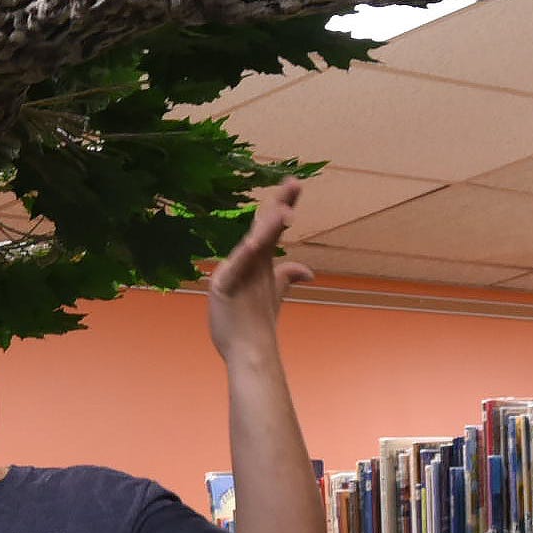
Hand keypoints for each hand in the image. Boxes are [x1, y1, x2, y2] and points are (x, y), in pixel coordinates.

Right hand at [199, 183, 312, 367]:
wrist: (245, 350)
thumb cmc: (250, 322)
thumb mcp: (272, 293)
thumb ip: (286, 277)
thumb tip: (308, 270)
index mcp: (260, 260)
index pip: (273, 227)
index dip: (284, 204)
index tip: (296, 183)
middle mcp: (248, 261)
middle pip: (264, 228)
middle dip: (278, 206)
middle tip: (293, 183)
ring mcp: (235, 273)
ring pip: (254, 245)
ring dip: (268, 228)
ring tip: (285, 211)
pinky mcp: (224, 287)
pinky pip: (238, 268)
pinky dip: (247, 255)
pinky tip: (256, 243)